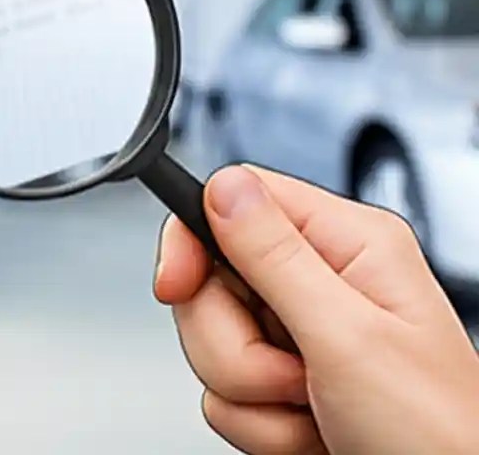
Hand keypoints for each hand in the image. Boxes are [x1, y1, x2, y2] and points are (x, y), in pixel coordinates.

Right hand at [155, 165, 478, 453]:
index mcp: (347, 243)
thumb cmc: (439, 431)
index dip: (192, 239)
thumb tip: (224, 185)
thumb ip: (276, 257)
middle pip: (210, 283)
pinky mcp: (283, 385)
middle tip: (292, 374)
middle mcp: (321, 282)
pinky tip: (311, 432)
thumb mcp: (350, 335)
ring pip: (212, 345)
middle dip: (234, 345)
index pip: (235, 200)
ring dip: (252, 396)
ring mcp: (299, 336)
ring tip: (313, 410)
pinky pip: (224, 395)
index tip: (177, 285)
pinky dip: (260, 428)